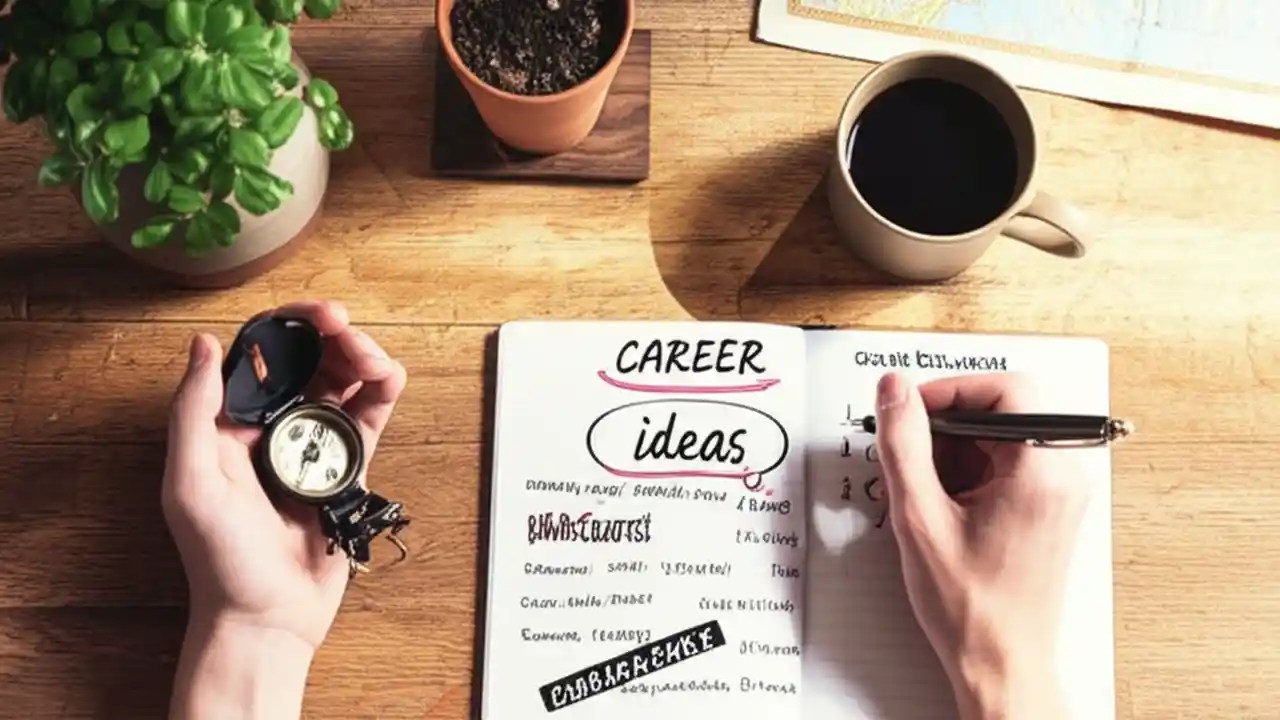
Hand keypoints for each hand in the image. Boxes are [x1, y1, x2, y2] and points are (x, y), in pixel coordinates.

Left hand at [162, 300, 406, 718]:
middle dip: (335, 338)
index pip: (263, 354)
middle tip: (353, 335)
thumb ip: (194, 412)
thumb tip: (205, 344)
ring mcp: (311, 445)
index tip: (322, 319)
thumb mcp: (190, 483)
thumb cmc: (220, 560)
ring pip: (343, 382)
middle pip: (310, 361)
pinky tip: (389, 381)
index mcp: (229, 422)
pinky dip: (383, 393)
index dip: (292, 326)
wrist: (267, 617)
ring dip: (363, 360)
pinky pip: (368, 419)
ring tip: (376, 365)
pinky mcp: (346, 467)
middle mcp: (272, 426)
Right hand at [873, 372, 1089, 719]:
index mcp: (1044, 471)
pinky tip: (941, 507)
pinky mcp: (1046, 505)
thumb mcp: (920, 517)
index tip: (911, 409)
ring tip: (925, 494)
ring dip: (953, 452)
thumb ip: (903, 444)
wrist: (1000, 661)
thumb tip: (894, 391)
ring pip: (999, 436)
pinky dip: (967, 473)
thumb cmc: (971, 607)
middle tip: (911, 456)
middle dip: (947, 427)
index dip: (952, 390)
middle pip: (1003, 410)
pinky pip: (1005, 463)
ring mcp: (1059, 491)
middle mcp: (1064, 475)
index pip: (1008, 389)